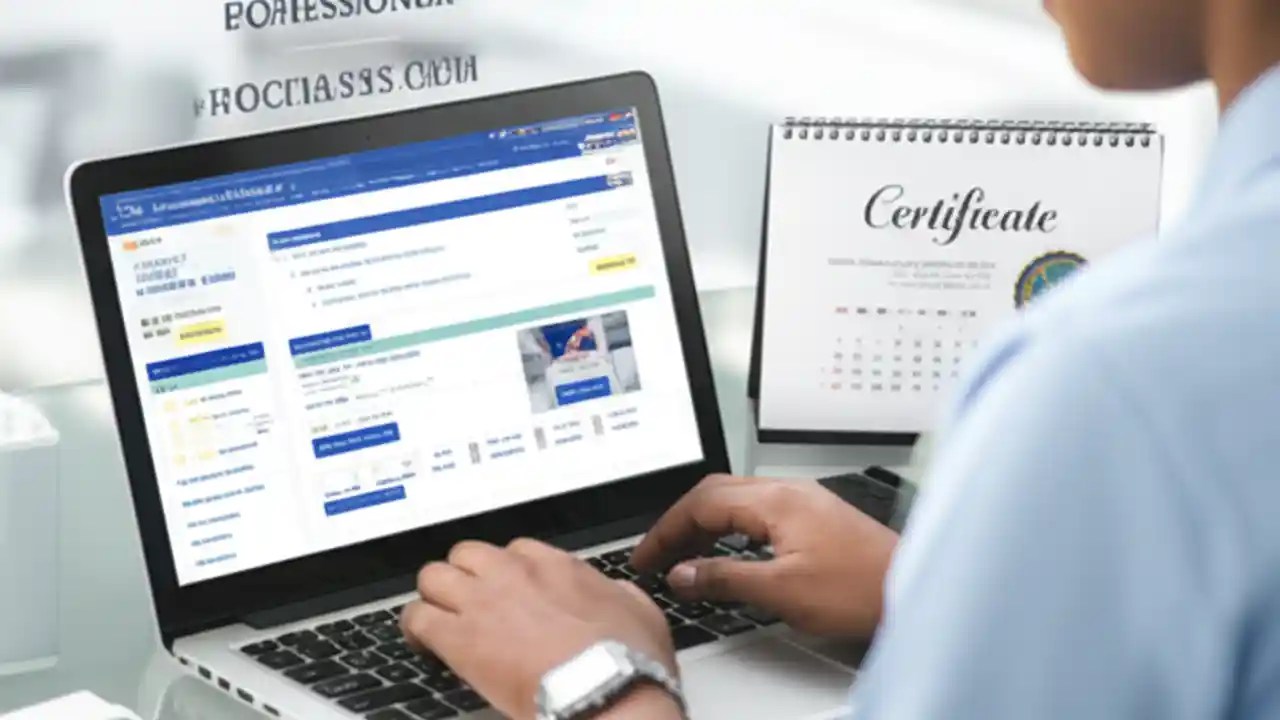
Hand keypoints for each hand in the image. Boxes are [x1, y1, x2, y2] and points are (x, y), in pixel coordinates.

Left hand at [400, 538, 681, 719]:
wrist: (605, 692)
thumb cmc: (627, 661)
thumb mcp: (641, 613)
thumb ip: (620, 595)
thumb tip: (616, 593)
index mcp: (557, 566)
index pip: (516, 551)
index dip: (507, 574)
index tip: (509, 594)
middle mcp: (515, 573)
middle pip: (467, 555)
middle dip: (465, 577)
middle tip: (469, 605)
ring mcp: (484, 602)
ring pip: (433, 576)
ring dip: (436, 598)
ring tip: (440, 621)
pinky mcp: (460, 638)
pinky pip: (418, 618)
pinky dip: (416, 630)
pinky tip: (424, 645)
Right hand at [632, 474, 898, 637]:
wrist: (912, 589)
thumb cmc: (861, 589)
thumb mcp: (781, 591)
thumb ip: (725, 578)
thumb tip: (683, 573)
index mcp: (776, 500)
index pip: (701, 503)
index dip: (666, 531)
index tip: (647, 556)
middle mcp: (788, 491)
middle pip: (715, 493)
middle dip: (679, 522)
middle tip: (657, 555)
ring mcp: (803, 501)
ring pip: (736, 500)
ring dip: (704, 524)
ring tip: (683, 555)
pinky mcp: (814, 517)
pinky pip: (757, 510)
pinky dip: (730, 527)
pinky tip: (726, 550)